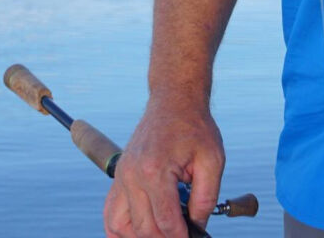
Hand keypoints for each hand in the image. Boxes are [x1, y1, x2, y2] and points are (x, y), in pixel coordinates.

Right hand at [103, 95, 224, 237]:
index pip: (165, 222)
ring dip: (140, 236)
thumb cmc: (194, 127)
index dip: (182, 237)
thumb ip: (206, 198)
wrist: (173, 100)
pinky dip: (120, 229)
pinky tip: (137, 233)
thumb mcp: (212, 160)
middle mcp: (132, 175)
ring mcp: (121, 176)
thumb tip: (198, 227)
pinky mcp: (118, 176)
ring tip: (163, 233)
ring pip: (119, 226)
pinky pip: (110, 213)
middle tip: (183, 234)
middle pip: (143, 228)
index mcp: (155, 170)